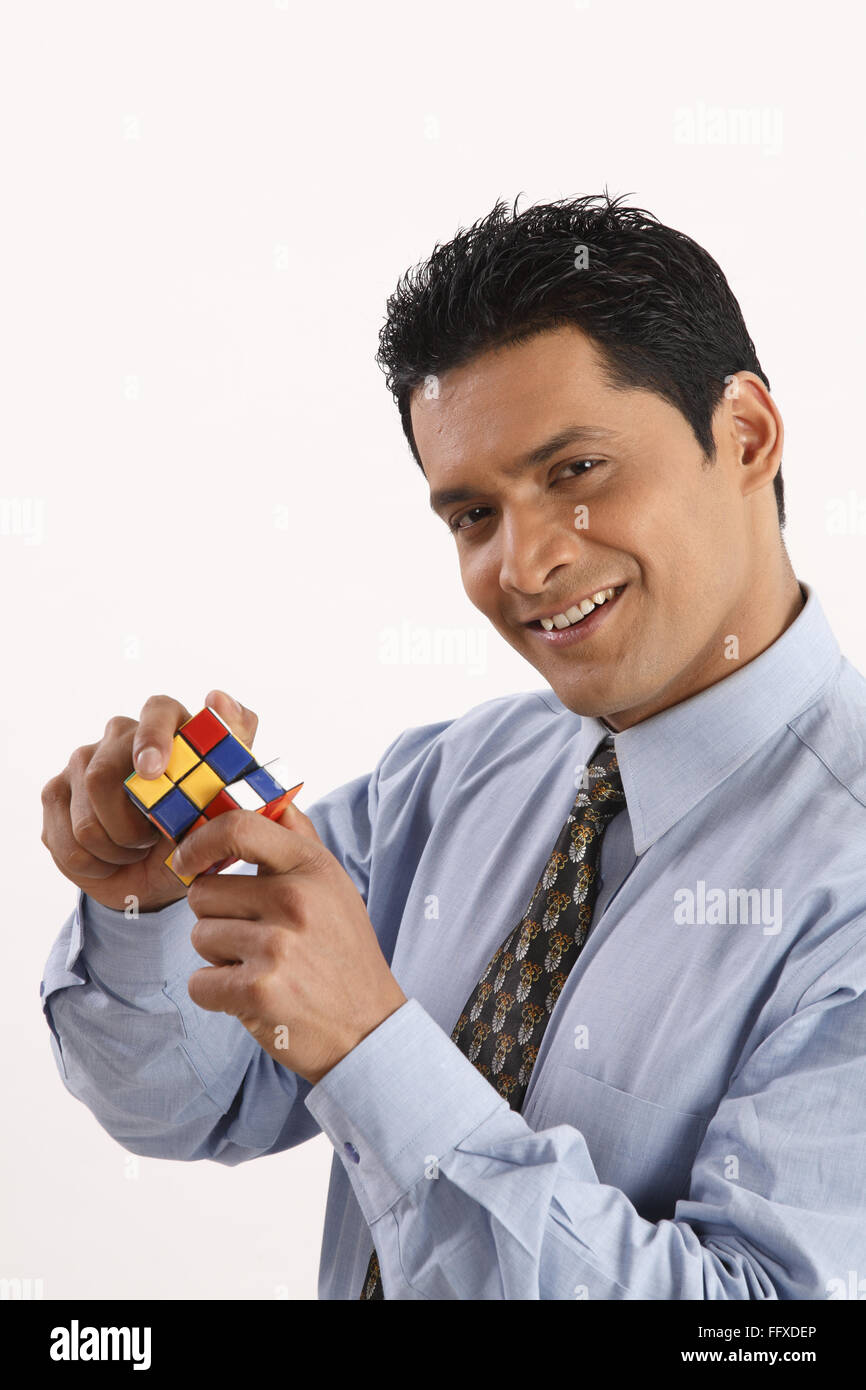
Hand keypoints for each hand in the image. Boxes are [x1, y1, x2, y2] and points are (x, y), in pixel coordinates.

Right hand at [40, 690, 258, 912]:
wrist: (157, 872)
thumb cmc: (195, 829)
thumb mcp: (225, 798)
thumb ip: (234, 745)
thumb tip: (219, 698)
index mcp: (169, 724)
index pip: (158, 711)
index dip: (152, 739)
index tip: (152, 773)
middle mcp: (121, 734)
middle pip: (103, 777)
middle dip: (132, 828)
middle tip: (153, 840)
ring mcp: (83, 760)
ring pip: (86, 820)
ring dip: (116, 850)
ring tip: (135, 848)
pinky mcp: (56, 791)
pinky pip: (68, 840)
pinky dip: (94, 863)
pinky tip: (109, 856)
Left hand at [177, 799, 407, 1084]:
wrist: (369, 1029)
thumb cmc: (344, 954)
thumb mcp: (334, 886)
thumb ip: (298, 839)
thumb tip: (269, 794)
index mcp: (311, 867)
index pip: (238, 828)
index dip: (199, 841)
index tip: (186, 859)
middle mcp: (295, 900)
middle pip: (203, 892)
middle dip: (216, 918)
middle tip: (254, 940)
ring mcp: (277, 945)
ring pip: (200, 937)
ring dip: (219, 958)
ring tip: (262, 968)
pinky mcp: (258, 990)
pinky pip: (200, 982)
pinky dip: (216, 995)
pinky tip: (251, 997)